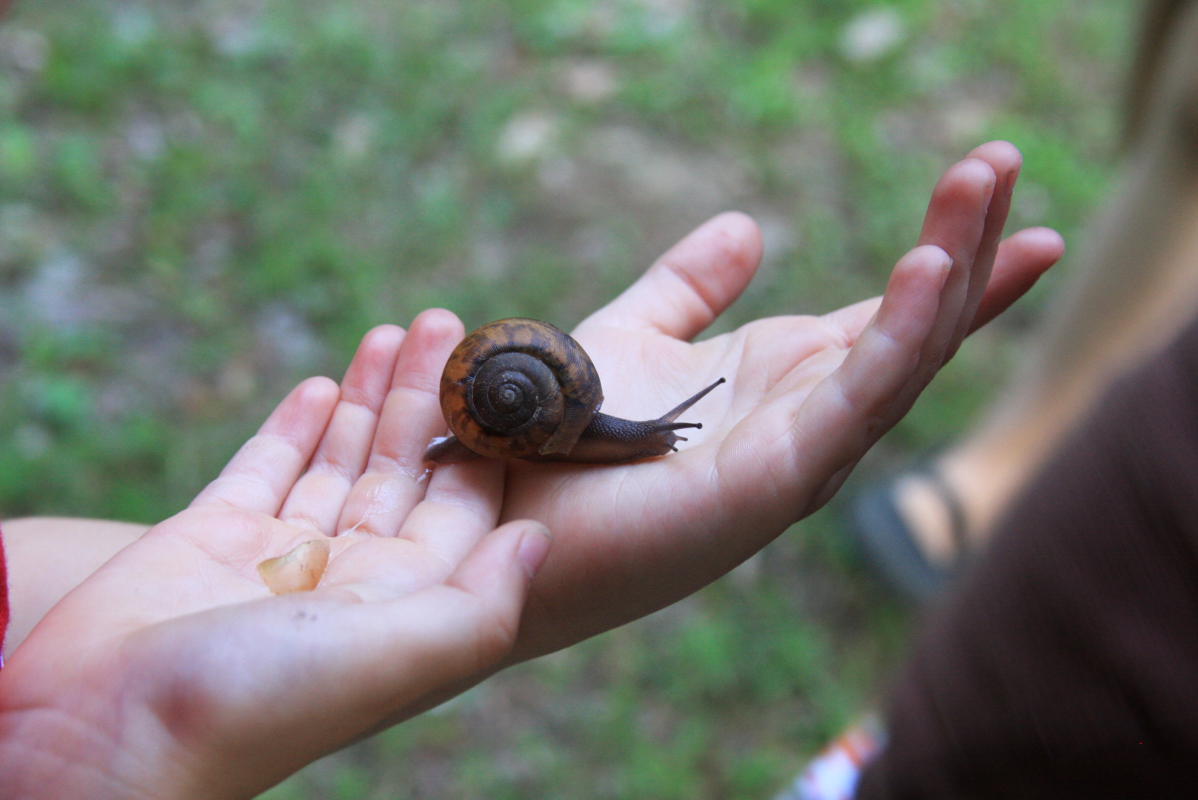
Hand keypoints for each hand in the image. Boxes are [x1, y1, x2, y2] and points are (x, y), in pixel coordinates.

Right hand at [0, 323, 550, 798]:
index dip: (480, 438)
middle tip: (444, 323)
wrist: (106, 734)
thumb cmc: (263, 704)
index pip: (458, 505)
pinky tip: (326, 383)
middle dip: (425, 396)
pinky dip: (297, 425)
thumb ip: (478, 601)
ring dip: (368, 396)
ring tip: (394, 331)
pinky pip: (267, 465)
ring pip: (338, 459)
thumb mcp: (396, 654)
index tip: (499, 375)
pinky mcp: (210, 534)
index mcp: (399, 601)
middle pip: (401, 468)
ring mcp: (276, 553)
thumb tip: (540, 538)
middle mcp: (345, 575)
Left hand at [497, 141, 1064, 658]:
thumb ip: (690, 286)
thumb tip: (749, 226)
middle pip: (915, 326)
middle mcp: (808, 420)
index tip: (996, 179)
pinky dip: (901, 331)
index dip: (953, 251)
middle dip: (970, 243)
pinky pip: (856, 398)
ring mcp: (799, 453)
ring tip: (986, 178)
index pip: (892, 312)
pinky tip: (930, 263)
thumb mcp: (634, 337)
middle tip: (1005, 154)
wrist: (496, 518)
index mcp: (783, 383)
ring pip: (904, 356)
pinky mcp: (774, 480)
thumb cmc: (560, 444)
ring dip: (953, 268)